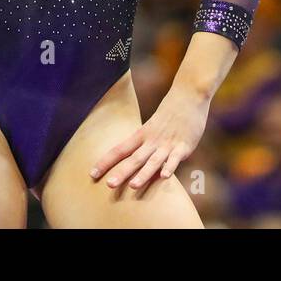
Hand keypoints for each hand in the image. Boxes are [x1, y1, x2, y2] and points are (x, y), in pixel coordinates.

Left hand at [90, 85, 208, 193]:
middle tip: (109, 185)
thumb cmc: (169, 113)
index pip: (119, 149)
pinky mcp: (184, 146)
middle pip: (134, 158)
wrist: (188, 95)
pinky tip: (164, 176)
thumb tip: (133, 160)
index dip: (106, 162)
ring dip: (143, 173)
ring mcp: (167, 144)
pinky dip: (170, 167)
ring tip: (133, 185)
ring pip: (153, 161)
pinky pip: (175, 158)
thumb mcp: (152, 126)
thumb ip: (144, 144)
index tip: (92, 174)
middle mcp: (152, 140)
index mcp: (142, 135)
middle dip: (121, 172)